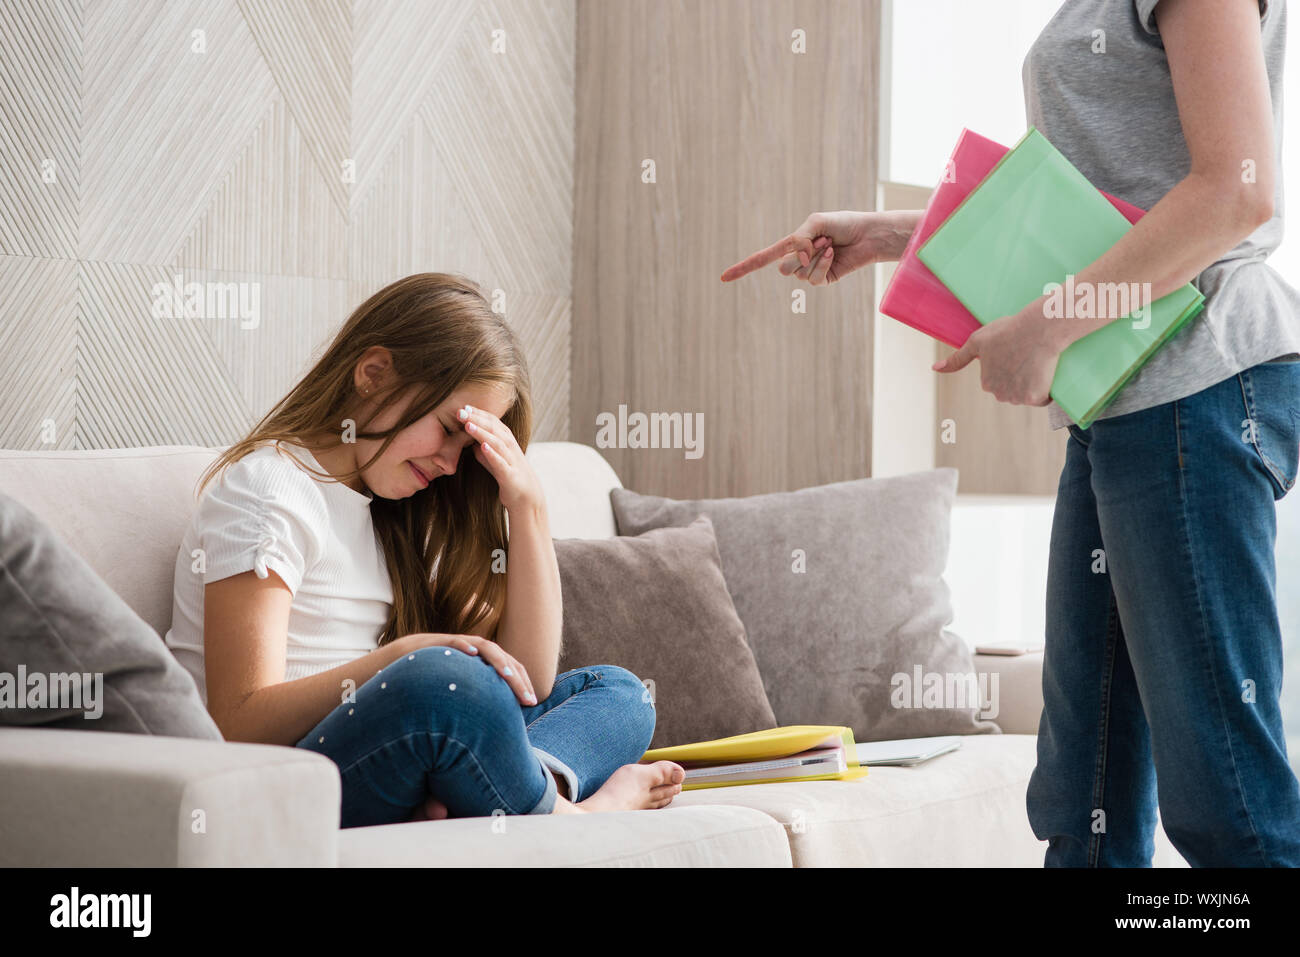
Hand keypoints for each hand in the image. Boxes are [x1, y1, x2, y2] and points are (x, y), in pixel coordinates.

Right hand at [401, 633, 537, 705]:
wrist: (402, 660)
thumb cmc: (433, 681)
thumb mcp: (459, 692)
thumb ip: (476, 700)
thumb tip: (494, 725)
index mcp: (482, 663)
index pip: (509, 669)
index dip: (522, 683)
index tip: (531, 702)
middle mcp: (475, 651)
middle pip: (504, 659)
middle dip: (518, 679)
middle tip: (529, 699)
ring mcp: (459, 645)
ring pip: (485, 648)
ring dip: (499, 661)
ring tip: (510, 676)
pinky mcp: (439, 642)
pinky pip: (454, 641)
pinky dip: (464, 646)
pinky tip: (473, 655)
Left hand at [456, 404, 544, 514]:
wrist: (526, 497)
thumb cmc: (509, 476)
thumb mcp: (494, 460)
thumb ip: (484, 450)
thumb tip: (472, 440)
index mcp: (506, 440)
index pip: (492, 421)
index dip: (478, 413)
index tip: (463, 406)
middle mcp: (510, 446)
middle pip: (493, 428)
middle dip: (477, 418)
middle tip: (460, 411)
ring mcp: (511, 460)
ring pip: (497, 442)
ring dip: (482, 433)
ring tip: (468, 425)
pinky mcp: (510, 475)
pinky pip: (500, 462)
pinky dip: (492, 453)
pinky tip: (482, 446)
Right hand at [719, 210, 901, 284]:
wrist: (867, 234)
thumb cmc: (842, 224)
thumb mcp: (814, 222)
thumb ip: (799, 239)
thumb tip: (796, 260)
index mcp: (792, 244)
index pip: (762, 258)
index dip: (743, 268)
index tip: (723, 278)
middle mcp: (798, 259)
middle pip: (782, 268)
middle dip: (798, 255)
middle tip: (819, 241)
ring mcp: (810, 271)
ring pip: (798, 274)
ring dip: (815, 256)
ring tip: (829, 245)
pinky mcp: (824, 280)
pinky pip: (813, 279)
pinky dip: (823, 265)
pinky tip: (833, 254)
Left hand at [932, 305, 1063, 406]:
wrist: (1038, 329)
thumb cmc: (1008, 331)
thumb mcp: (977, 341)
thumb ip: (957, 359)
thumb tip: (934, 368)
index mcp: (986, 383)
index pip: (999, 381)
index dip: (1009, 366)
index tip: (1013, 352)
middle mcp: (999, 394)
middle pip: (1013, 390)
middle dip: (1019, 377)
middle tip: (1026, 356)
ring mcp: (1018, 398)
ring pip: (1027, 395)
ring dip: (1033, 383)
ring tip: (1034, 362)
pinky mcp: (1036, 398)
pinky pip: (1043, 399)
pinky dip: (1045, 389)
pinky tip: (1044, 372)